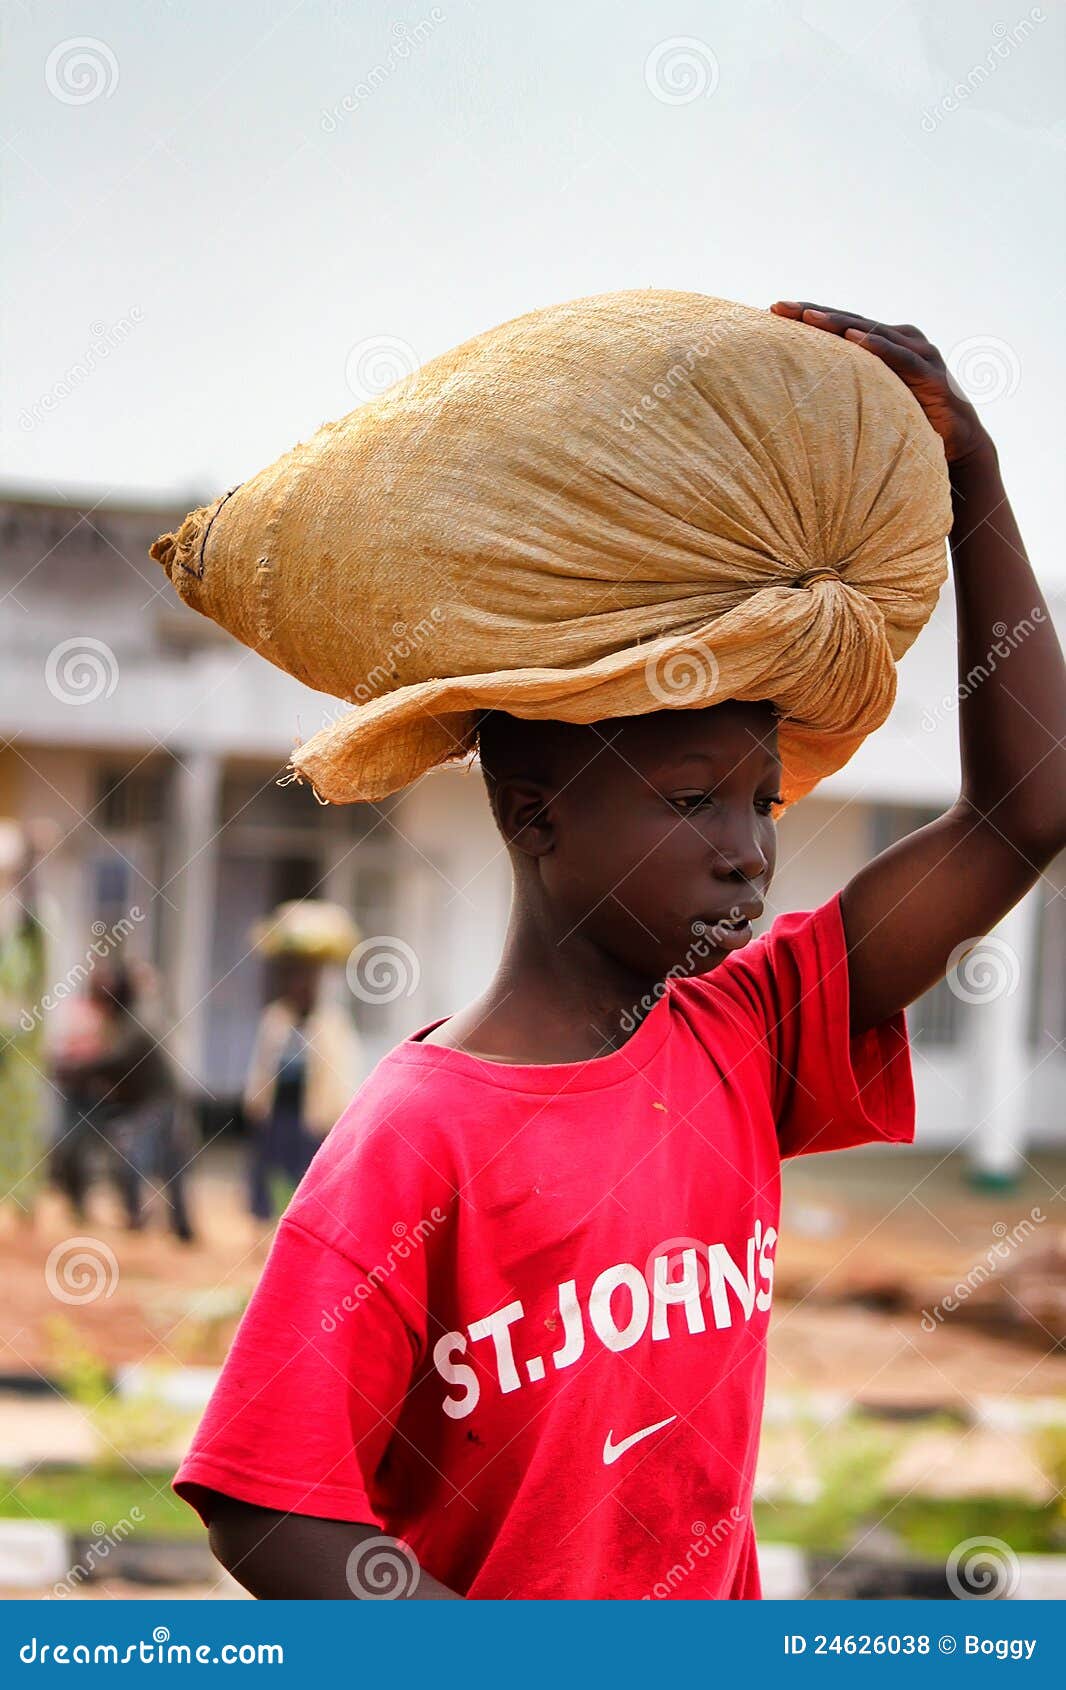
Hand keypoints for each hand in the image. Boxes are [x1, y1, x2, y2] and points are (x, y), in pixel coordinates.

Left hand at [770, 300, 993, 467]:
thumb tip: (799, 394)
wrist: (957, 446)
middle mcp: (902, 340)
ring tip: (808, 318)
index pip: (841, 325)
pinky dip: (878, 347)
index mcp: (884, 343)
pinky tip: (855, 339)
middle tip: (778, 307)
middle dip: (813, 313)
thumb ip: (845, 389)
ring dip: (839, 324)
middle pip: (851, 321)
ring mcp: (919, 353)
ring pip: (873, 333)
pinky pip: (902, 359)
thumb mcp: (870, 401)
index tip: (772, 310)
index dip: (808, 316)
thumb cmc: (908, 422)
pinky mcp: (932, 375)